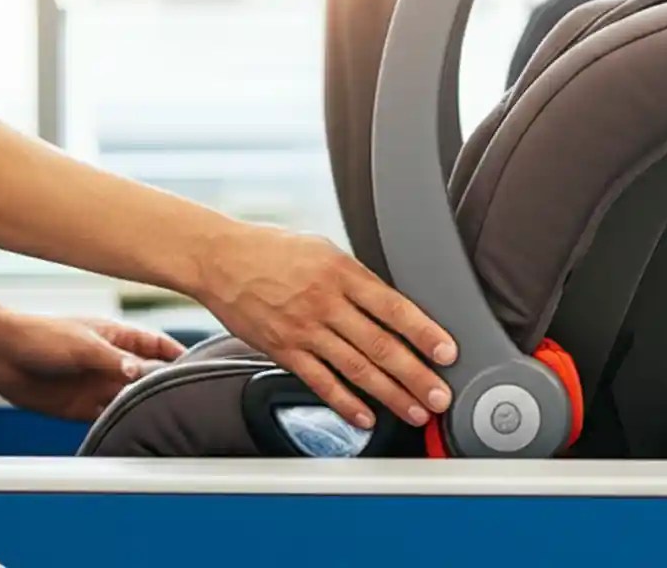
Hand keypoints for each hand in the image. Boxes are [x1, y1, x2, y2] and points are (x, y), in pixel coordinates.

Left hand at [0, 314, 184, 421]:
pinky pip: (108, 417)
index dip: (177, 354)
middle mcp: (112, 362)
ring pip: (131, 398)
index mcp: (117, 337)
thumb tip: (139, 373)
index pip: (157, 346)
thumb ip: (113, 360)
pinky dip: (120, 423)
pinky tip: (130, 429)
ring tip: (162, 418)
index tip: (198, 366)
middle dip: (165, 385)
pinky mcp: (81, 406)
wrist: (0, 354)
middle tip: (185, 398)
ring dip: (142, 407)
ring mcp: (98, 384)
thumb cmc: (39, 335)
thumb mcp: (82, 344)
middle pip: (148, 375)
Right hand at [197, 223, 457, 430]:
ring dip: (390, 394)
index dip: (424, 332)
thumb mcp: (323, 249)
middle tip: (439, 396)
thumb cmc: (272, 250)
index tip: (447, 352)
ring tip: (414, 412)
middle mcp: (325, 302)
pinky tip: (366, 417)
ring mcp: (304, 329)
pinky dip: (345, 402)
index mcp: (341, 272)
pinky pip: (319, 381)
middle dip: (415, 375)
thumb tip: (390, 305)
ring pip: (356, 368)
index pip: (393, 306)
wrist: (219, 258)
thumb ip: (355, 278)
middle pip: (380, 344)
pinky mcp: (282, 350)